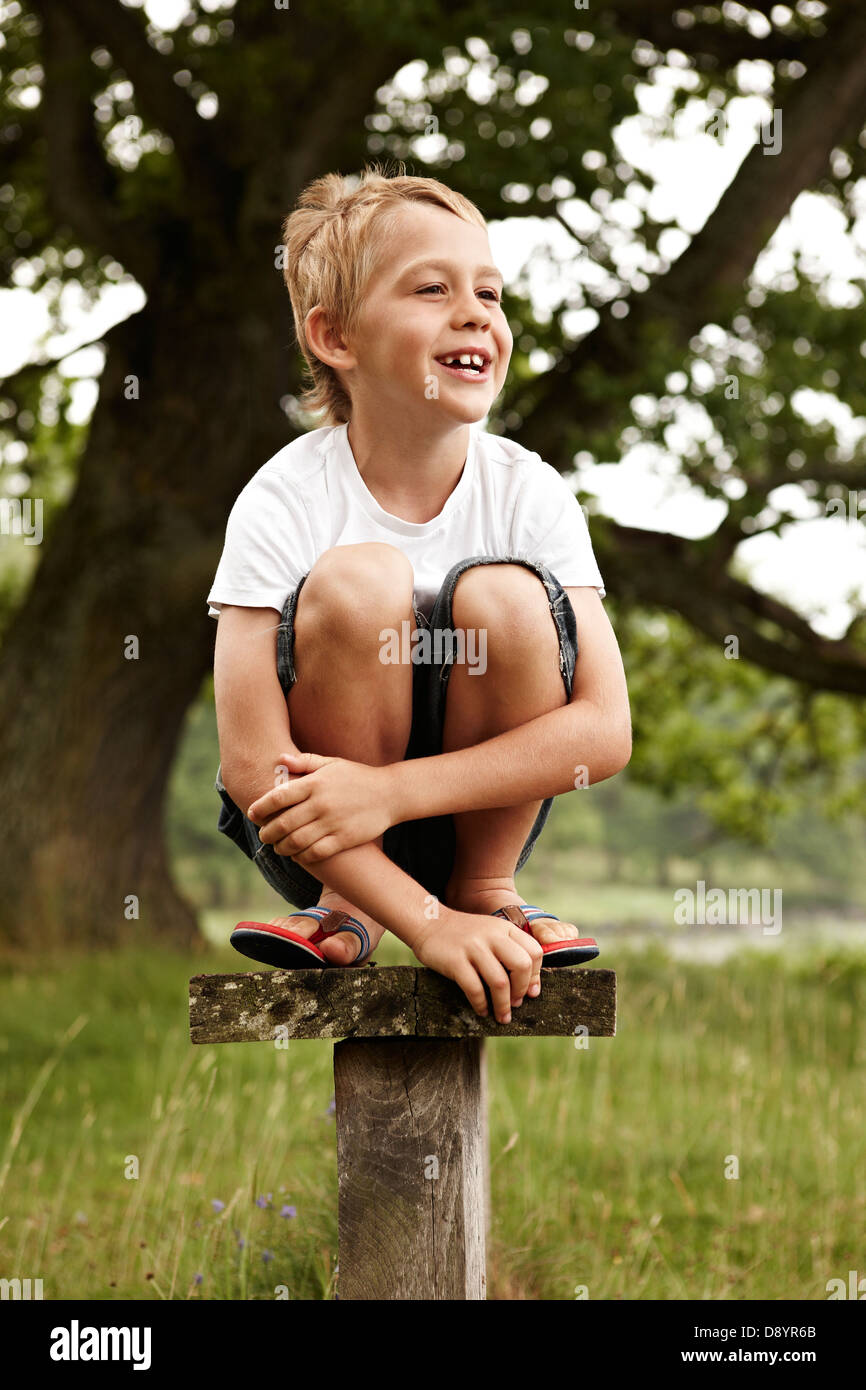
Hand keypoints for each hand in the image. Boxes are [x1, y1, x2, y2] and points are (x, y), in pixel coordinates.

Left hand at [247, 752, 399, 865]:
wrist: (390, 794)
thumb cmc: (357, 777)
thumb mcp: (332, 763)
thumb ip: (304, 761)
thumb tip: (279, 759)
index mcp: (315, 783)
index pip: (278, 797)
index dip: (260, 808)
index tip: (253, 814)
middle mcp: (321, 803)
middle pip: (283, 823)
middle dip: (268, 832)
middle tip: (264, 835)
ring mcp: (333, 822)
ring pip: (296, 841)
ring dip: (282, 847)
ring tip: (278, 847)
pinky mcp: (344, 839)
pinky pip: (316, 853)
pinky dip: (302, 857)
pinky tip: (298, 855)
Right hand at [413, 910, 543, 1022]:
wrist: (429, 923)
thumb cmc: (464, 934)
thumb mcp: (491, 932)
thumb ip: (510, 949)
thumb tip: (530, 986)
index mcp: (505, 928)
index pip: (534, 952)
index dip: (536, 976)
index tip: (531, 992)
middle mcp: (492, 935)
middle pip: (521, 966)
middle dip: (522, 991)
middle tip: (516, 1004)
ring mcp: (473, 947)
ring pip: (500, 982)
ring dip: (503, 1005)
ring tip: (501, 1016)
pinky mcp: (455, 961)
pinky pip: (475, 989)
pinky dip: (481, 1005)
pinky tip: (482, 1010)